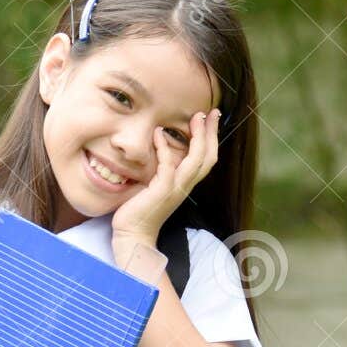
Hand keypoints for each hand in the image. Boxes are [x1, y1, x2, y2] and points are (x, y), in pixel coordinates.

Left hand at [110, 108, 220, 250]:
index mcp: (185, 184)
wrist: (133, 235)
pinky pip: (167, 165)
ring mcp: (175, 188)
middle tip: (212, 112)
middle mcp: (185, 186)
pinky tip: (158, 133)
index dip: (211, 139)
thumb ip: (162, 170)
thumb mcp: (155, 186)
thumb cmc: (140, 211)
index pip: (206, 159)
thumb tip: (159, 148)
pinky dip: (165, 147)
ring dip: (199, 137)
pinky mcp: (161, 190)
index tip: (210, 119)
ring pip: (197, 160)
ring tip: (197, 117)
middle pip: (208, 157)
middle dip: (212, 133)